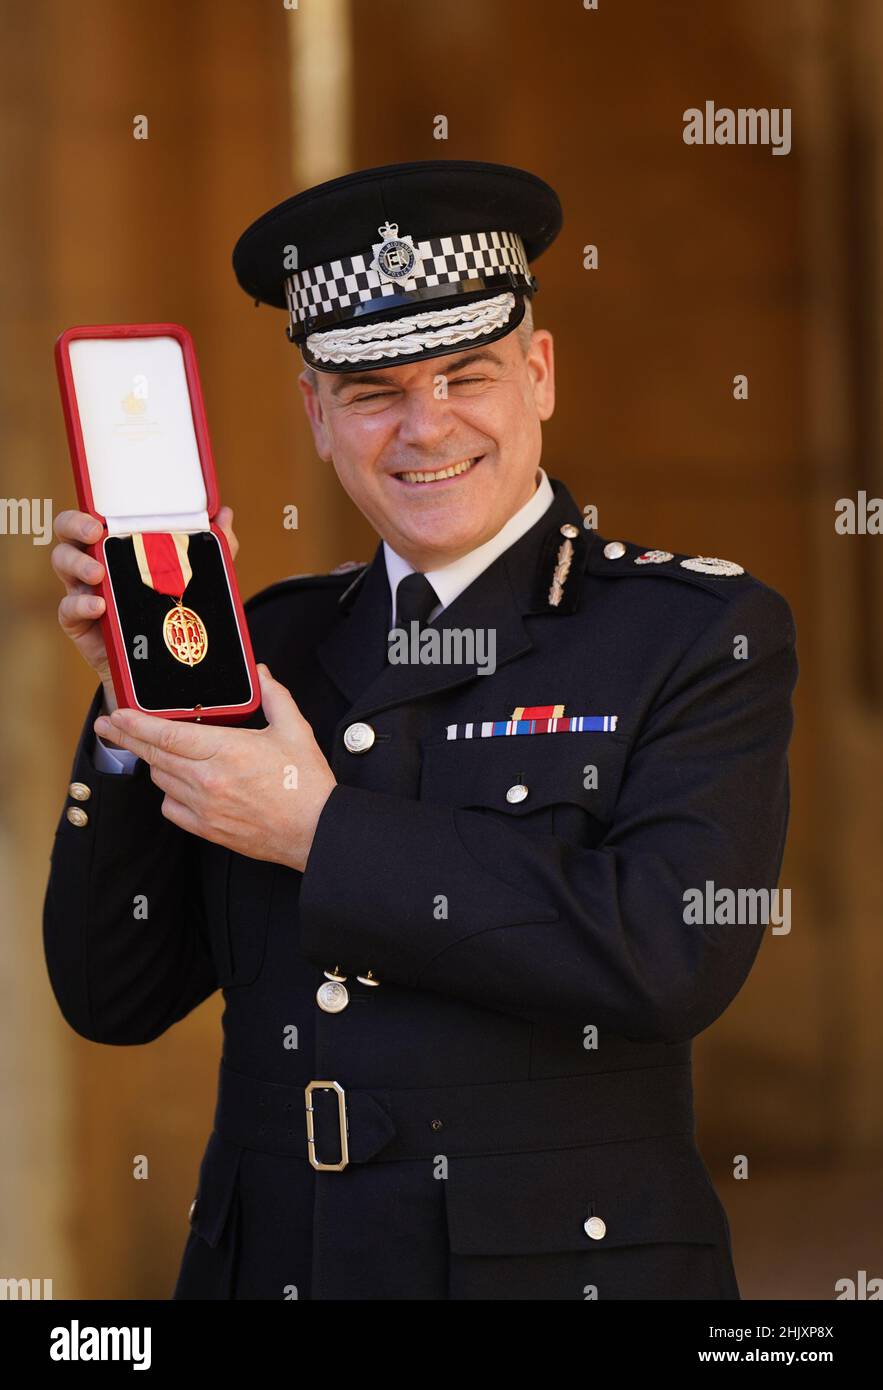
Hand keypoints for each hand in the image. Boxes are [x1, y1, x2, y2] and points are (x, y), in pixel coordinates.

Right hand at [52, 506, 238, 712]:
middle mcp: (95, 564)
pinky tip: (100, 607)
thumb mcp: (194, 578)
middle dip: (75, 527)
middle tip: (95, 533)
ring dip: (78, 565)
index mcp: (117, 547)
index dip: (88, 514)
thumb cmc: (169, 610)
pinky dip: (80, 605)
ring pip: (63, 566)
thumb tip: (225, 516)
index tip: (101, 518)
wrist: (160, 666)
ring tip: (98, 573)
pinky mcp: (79, 622)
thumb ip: (211, 548)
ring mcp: (84, 592)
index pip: (93, 519)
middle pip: (68, 535)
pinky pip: (68, 609)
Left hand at [93, 665, 335, 872]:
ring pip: (161, 780)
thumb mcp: (295, 731)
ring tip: (155, 751)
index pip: (168, 735)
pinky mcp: (207, 828)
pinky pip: (171, 807)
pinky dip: (169, 793)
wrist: (314, 831)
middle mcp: (209, 780)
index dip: (137, 723)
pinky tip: (178, 783)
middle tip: (108, 727)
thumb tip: (261, 674)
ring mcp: (205, 807)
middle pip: (155, 756)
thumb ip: (275, 696)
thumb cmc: (305, 784)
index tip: (117, 714)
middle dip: (128, 738)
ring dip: (155, 763)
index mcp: (228, 751)